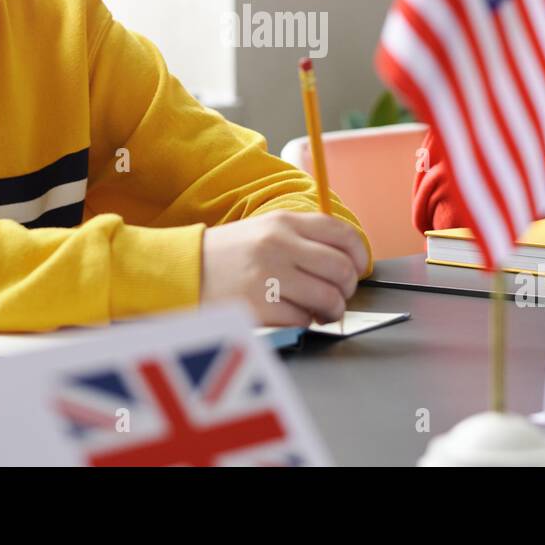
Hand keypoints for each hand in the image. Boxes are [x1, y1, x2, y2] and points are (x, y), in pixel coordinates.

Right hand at [199, 212, 368, 325]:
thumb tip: (346, 259)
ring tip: (321, 312)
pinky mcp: (258, 306)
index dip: (360, 254)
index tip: (359, 267)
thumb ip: (303, 238)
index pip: (342, 234)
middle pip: (341, 268)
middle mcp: (279, 245)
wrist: (184, 270)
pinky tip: (294, 316)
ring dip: (332, 311)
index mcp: (284, 222)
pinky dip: (304, 322)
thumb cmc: (228, 254)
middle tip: (338, 295)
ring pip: (328, 298)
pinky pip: (303, 319)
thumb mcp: (264, 229)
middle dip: (348, 288)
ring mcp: (269, 276)